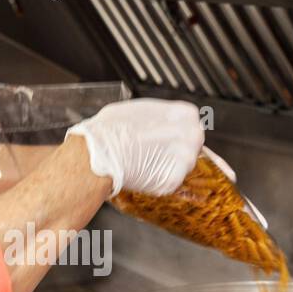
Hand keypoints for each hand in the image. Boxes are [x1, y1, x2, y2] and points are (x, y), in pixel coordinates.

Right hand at [66, 98, 204, 195]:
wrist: (99, 151)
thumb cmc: (113, 128)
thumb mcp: (140, 109)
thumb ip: (159, 117)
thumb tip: (158, 123)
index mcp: (187, 114)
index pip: (189, 126)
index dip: (173, 133)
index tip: (162, 138)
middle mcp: (193, 136)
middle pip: (189, 147)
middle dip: (172, 151)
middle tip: (152, 152)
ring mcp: (186, 160)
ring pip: (180, 166)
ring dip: (165, 166)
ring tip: (143, 162)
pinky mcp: (173, 181)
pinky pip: (168, 182)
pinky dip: (156, 181)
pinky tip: (141, 173)